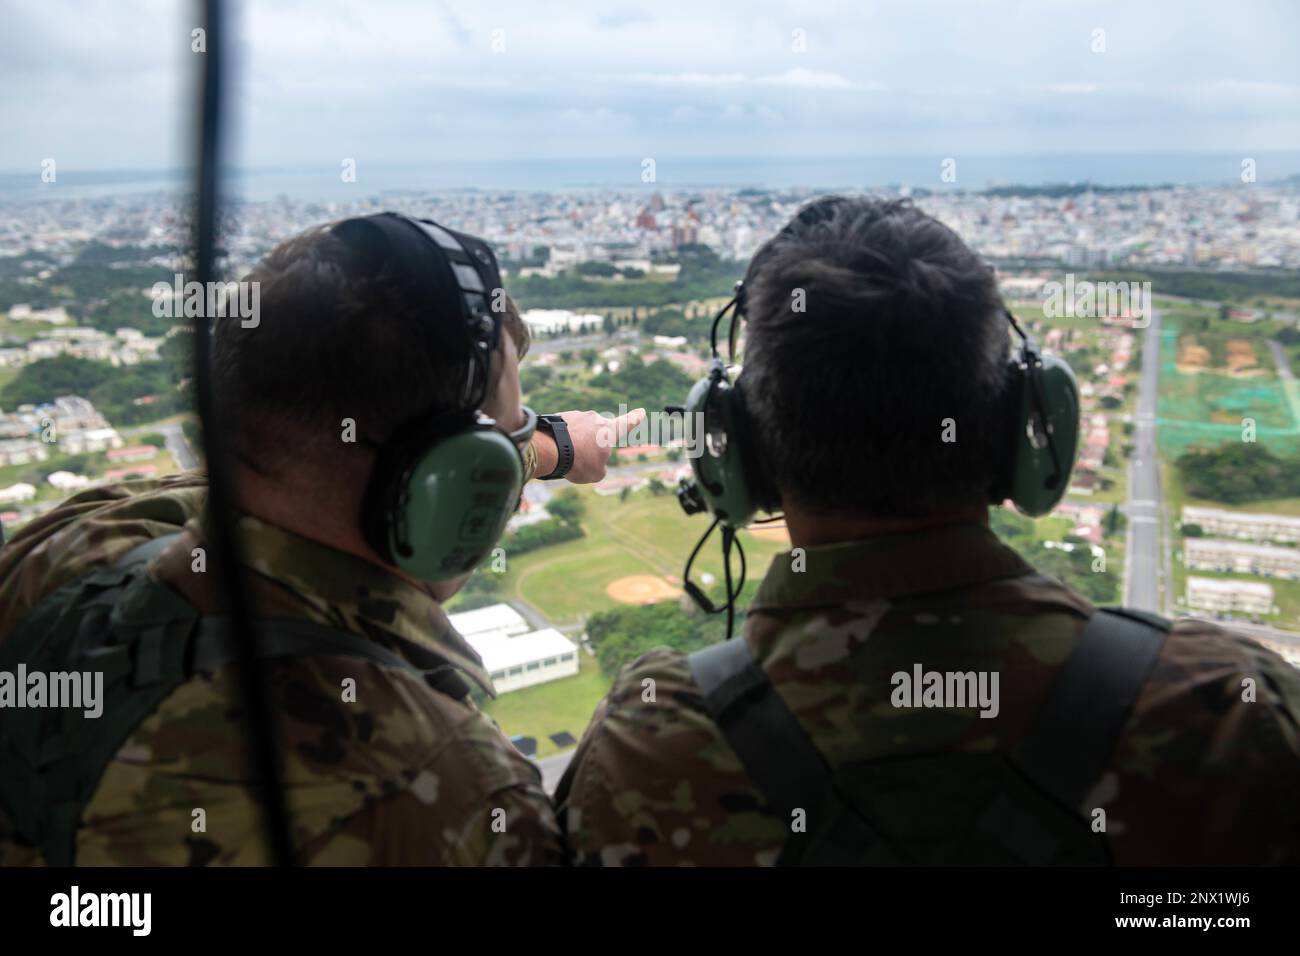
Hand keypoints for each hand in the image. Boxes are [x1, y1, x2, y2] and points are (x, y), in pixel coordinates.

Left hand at [532, 407, 646, 483]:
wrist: (550, 449)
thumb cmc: (578, 462)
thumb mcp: (596, 473)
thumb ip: (600, 466)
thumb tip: (592, 459)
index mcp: (609, 431)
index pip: (627, 423)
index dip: (635, 419)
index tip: (641, 411)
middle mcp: (595, 419)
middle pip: (598, 432)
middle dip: (591, 445)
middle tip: (580, 458)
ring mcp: (577, 415)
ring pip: (579, 432)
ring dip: (574, 443)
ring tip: (564, 457)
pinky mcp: (560, 416)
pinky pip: (564, 430)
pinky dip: (562, 440)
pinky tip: (554, 450)